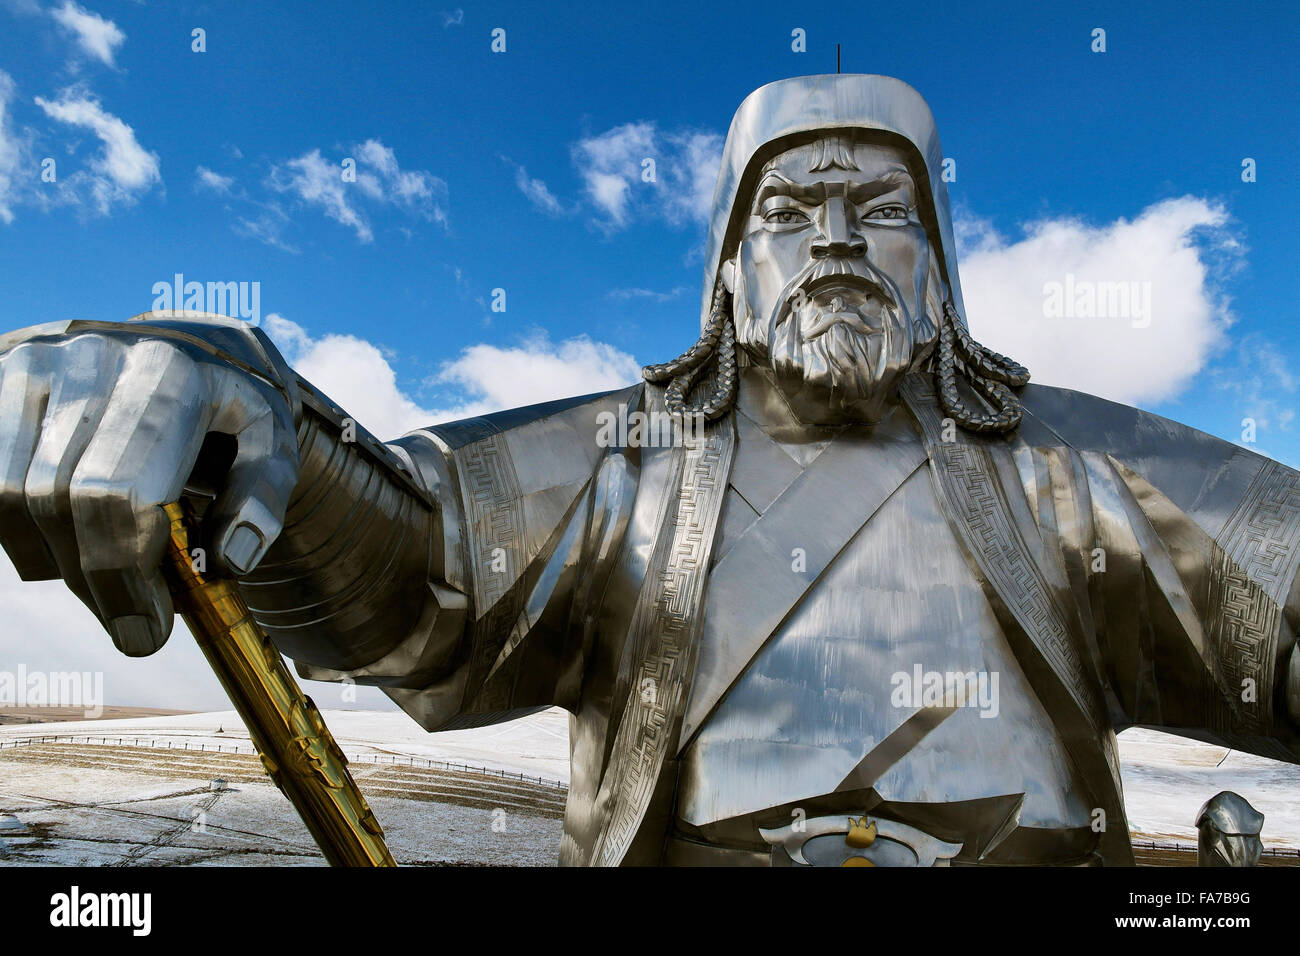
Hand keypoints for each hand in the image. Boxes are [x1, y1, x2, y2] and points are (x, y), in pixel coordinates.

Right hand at [0, 320, 299, 655]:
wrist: (185, 343)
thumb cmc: (229, 406)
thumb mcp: (269, 440)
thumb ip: (262, 497)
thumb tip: (229, 561)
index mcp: (170, 372)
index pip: (121, 491)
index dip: (125, 572)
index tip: (148, 631)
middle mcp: (92, 357)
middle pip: (60, 498)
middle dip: (94, 579)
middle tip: (130, 626)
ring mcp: (34, 361)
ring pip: (7, 493)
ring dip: (52, 561)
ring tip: (103, 582)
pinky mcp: (0, 375)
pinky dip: (15, 532)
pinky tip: (63, 544)